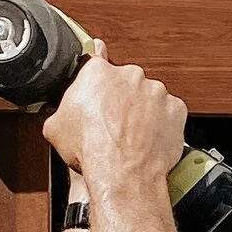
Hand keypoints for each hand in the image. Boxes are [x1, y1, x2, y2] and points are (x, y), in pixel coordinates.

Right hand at [44, 43, 185, 198]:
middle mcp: (130, 76)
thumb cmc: (91, 150)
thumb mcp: (55, 126)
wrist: (122, 173)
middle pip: (125, 81)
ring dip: (142, 110)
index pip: (95, 58)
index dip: (96, 73)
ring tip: (131, 135)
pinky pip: (169, 112)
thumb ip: (61, 108)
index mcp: (97, 73)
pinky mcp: (175, 108)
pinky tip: (149, 139)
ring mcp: (156, 91)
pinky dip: (162, 123)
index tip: (98, 75)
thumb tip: (60, 112)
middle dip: (120, 98)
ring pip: (149, 96)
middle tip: (112, 122)